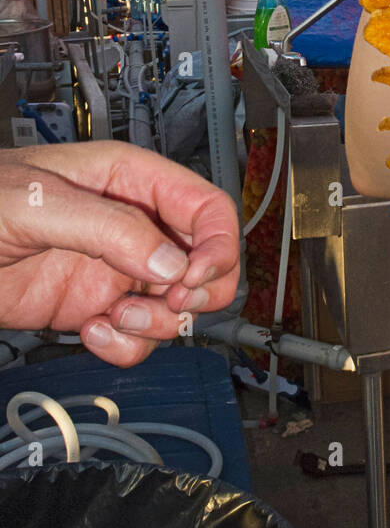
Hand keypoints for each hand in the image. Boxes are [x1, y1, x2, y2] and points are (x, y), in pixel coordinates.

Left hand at [0, 144, 238, 366]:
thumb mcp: (35, 203)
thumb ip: (108, 228)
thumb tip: (172, 263)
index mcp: (127, 180)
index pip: (206, 205)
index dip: (216, 243)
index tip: (193, 277)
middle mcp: (130, 226)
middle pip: (207, 260)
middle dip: (198, 290)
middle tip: (168, 302)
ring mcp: (114, 269)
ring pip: (179, 305)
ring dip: (160, 323)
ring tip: (117, 318)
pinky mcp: (93, 308)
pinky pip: (140, 336)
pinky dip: (126, 346)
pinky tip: (91, 332)